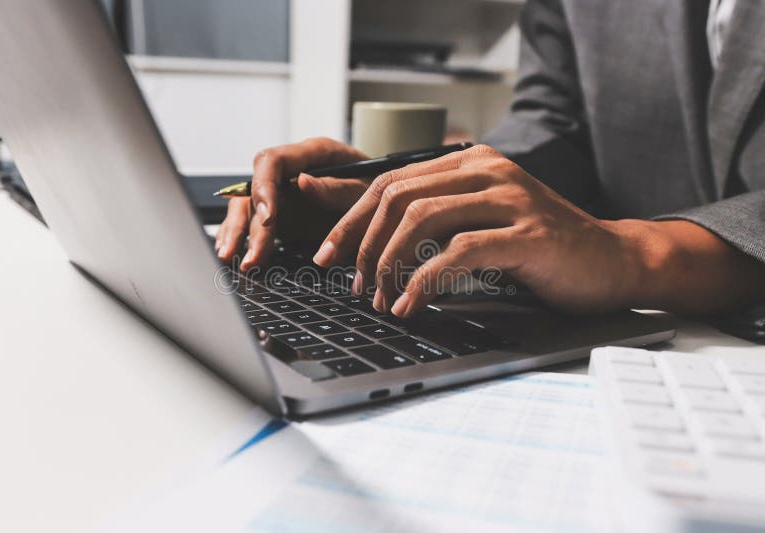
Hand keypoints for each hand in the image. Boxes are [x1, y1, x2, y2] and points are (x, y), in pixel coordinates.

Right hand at [214, 137, 368, 268]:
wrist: (389, 199)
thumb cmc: (382, 188)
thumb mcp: (370, 190)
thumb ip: (339, 188)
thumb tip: (302, 182)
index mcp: (313, 152)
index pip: (272, 161)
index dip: (264, 189)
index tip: (268, 219)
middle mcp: (292, 168)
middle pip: (254, 188)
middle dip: (248, 223)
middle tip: (252, 255)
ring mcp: (283, 189)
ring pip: (247, 206)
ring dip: (238, 233)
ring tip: (236, 260)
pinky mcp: (281, 210)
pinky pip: (252, 220)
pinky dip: (241, 237)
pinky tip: (233, 255)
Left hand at [312, 144, 654, 315]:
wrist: (610, 260)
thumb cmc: (537, 246)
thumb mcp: (478, 221)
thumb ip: (431, 217)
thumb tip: (365, 231)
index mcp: (469, 162)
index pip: (390, 180)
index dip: (350, 217)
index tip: (328, 254)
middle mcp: (487, 169)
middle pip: (398, 196)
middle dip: (363, 244)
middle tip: (353, 284)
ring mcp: (509, 197)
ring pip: (422, 218)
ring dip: (390, 264)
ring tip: (380, 298)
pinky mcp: (527, 232)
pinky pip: (459, 251)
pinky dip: (425, 281)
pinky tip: (411, 305)